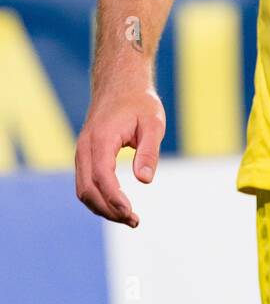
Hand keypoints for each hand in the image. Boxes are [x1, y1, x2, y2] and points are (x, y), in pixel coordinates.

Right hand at [75, 87, 165, 226]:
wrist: (120, 83)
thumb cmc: (139, 102)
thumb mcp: (153, 122)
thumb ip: (149, 151)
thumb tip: (144, 181)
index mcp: (101, 138)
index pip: (102, 176)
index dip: (114, 198)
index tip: (131, 213)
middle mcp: (85, 147)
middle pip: (88, 189)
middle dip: (109, 209)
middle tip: (134, 221)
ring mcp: (82, 152)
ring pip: (83, 190)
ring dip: (102, 208)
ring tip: (129, 218)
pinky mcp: (85, 155)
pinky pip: (85, 183)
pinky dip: (98, 199)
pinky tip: (117, 205)